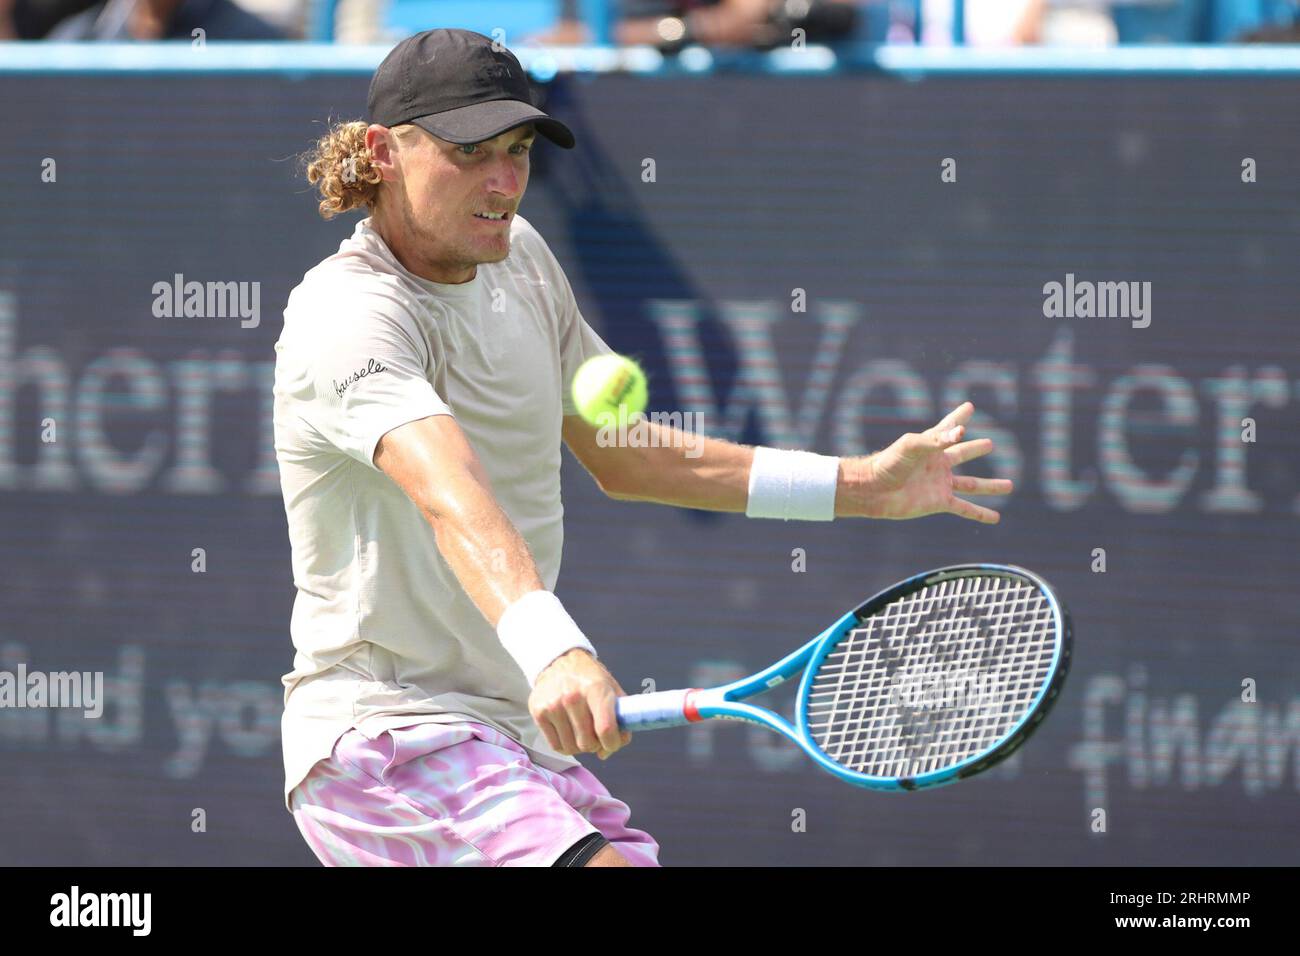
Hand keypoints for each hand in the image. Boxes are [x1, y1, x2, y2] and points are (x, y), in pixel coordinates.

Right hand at [529, 649, 631, 760]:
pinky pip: (555, 746)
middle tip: (595, 735)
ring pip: (571, 748)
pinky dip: (565, 746)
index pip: (605, 728)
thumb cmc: (589, 678)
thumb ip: (621, 717)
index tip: (612, 743)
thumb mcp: (612, 688)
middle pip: (587, 743)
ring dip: (579, 747)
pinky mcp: (538, 712)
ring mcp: (553, 705)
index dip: (612, 744)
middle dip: (596, 745)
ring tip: (582, 733)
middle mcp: (573, 697)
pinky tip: (569, 734)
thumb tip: (615, 745)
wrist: (559, 661)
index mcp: (596, 689)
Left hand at [838, 402, 1012, 522]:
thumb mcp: (911, 446)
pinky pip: (965, 508)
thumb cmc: (889, 464)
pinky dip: (980, 513)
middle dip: (974, 449)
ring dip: (989, 486)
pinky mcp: (939, 502)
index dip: (958, 418)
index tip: (969, 407)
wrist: (874, 491)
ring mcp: (940, 483)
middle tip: (990, 444)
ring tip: (1010, 485)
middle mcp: (937, 464)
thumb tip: (960, 434)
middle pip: (962, 454)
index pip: (948, 428)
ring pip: (971, 484)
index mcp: (930, 445)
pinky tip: (995, 517)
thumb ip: (936, 440)